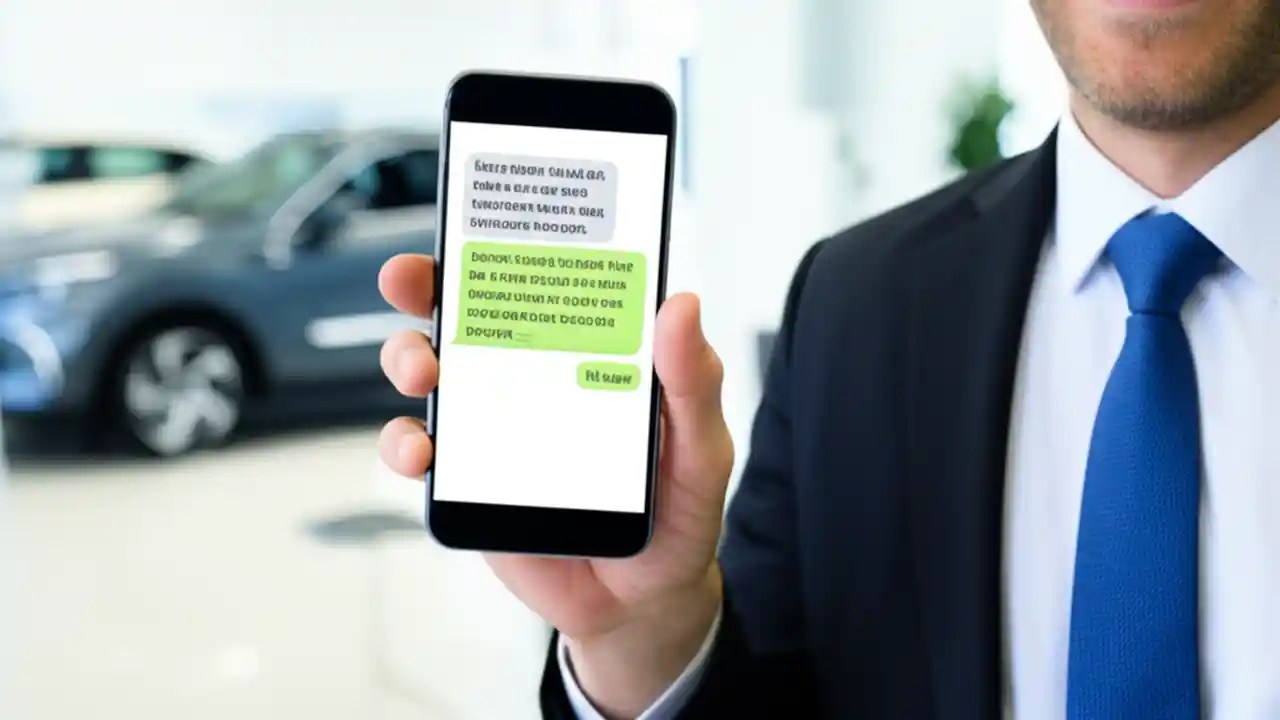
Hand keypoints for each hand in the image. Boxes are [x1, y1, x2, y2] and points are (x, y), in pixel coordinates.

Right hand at [378, 254, 732, 716]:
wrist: (645, 603)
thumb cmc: (678, 514)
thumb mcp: (702, 449)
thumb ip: (693, 384)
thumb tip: (682, 305)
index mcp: (585, 353)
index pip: (541, 281)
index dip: (504, 242)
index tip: (479, 215)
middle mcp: (529, 378)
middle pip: (464, 313)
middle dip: (424, 284)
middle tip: (414, 279)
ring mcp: (492, 428)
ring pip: (428, 373)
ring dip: (406, 357)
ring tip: (423, 371)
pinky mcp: (467, 483)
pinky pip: (420, 453)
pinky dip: (404, 443)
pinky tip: (422, 451)